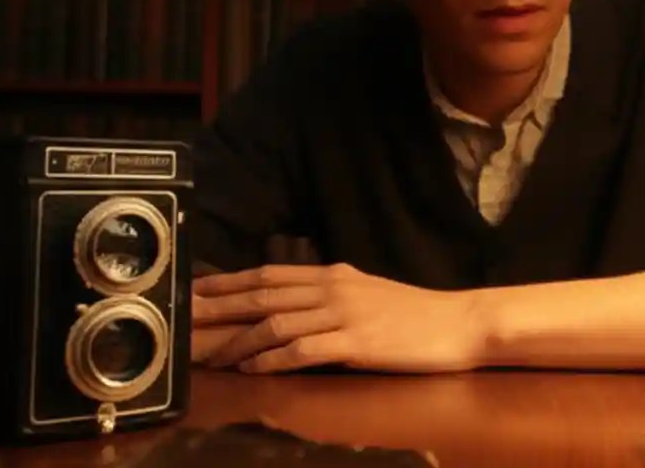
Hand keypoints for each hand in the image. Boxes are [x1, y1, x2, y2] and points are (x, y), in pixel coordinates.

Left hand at [192, 263, 484, 374]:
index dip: (229, 282)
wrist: (458, 324)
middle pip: (263, 294)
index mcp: (334, 274)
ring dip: (240, 340)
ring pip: (277, 323)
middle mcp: (333, 288)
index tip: (197, 290)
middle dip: (220, 307)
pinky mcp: (356, 342)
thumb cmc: (415, 314)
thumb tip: (295, 303)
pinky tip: (253, 368)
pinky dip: (272, 359)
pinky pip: (303, 350)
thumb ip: (331, 294)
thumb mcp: (367, 293)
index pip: (269, 274)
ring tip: (213, 354)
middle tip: (186, 316)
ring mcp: (344, 313)